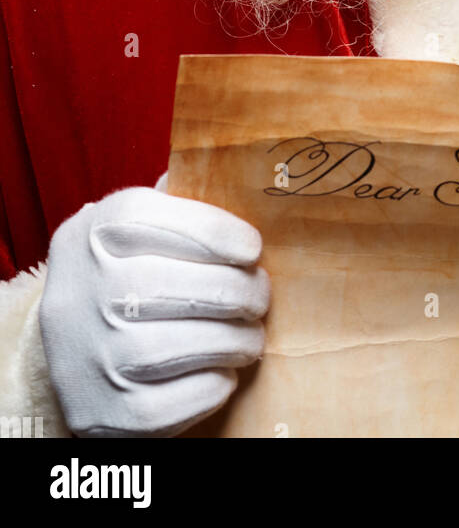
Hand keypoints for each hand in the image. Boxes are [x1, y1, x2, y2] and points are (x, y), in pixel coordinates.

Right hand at [39, 182, 269, 437]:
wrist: (68, 347)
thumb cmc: (126, 271)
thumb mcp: (135, 226)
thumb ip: (179, 200)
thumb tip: (239, 175)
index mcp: (92, 233)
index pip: (147, 217)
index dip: (211, 231)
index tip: (252, 247)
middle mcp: (79, 292)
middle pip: (163, 286)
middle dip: (232, 291)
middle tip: (260, 296)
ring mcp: (87, 356)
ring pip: (169, 348)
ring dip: (230, 341)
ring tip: (251, 335)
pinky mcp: (101, 413)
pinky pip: (168, 404)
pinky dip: (210, 386)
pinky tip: (224, 370)